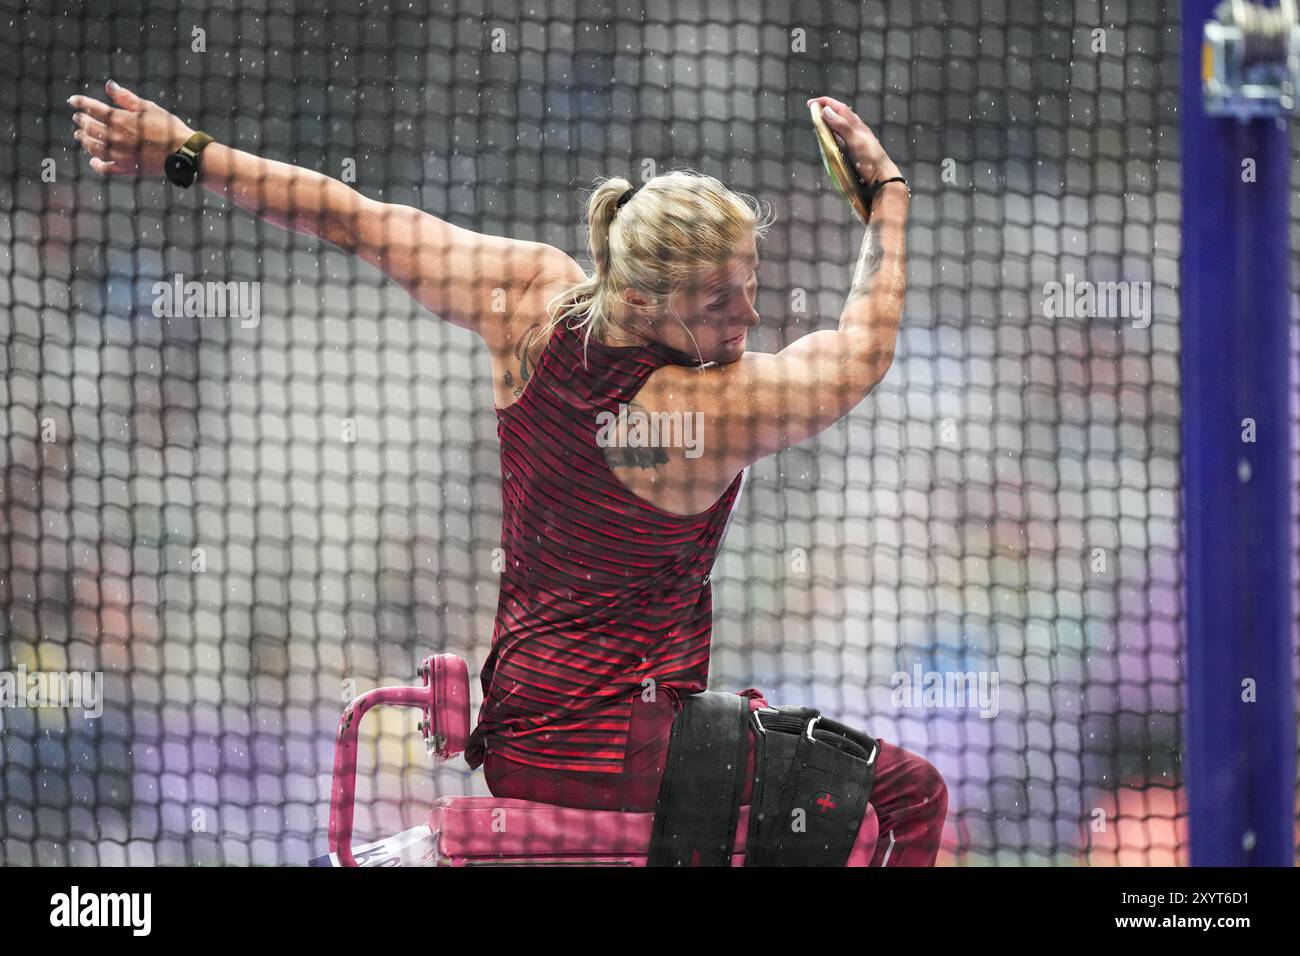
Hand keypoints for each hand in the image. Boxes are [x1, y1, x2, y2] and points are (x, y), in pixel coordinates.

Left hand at [69, 80, 195, 176]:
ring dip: (84, 140)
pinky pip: (105, 168)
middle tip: (78, 118)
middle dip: (81, 121)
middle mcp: (114, 136)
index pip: (92, 108)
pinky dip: (97, 165)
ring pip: (92, 147)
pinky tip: (93, 161)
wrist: (182, 152)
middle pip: (89, 127)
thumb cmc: (167, 127)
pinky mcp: (126, 168)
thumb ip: (126, 97)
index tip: (73, 100)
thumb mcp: (148, 107)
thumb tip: (109, 86)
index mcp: (119, 119)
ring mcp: (118, 153)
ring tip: (80, 136)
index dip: (80, 102)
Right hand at [806, 95, 899, 185]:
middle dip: (825, 110)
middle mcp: (855, 129)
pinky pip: (839, 137)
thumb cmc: (870, 159)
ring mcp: (854, 139)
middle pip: (838, 114)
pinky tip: (828, 139)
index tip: (810, 103)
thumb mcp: (855, 141)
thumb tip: (826, 110)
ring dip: (827, 121)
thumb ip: (842, 126)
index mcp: (856, 124)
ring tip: (817, 123)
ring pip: (839, 125)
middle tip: (812, 112)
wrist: (881, 177)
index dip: (824, 102)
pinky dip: (831, 134)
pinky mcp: (853, 150)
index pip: (838, 107)